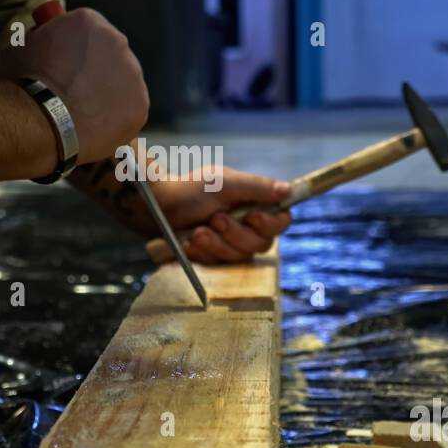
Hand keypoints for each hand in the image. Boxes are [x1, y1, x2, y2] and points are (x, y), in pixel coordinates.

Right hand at [0, 8, 148, 164]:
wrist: (40, 121)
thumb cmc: (23, 83)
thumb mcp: (20, 47)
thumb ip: (39, 40)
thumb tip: (38, 43)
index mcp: (88, 21)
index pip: (87, 30)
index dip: (74, 47)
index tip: (64, 63)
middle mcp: (117, 42)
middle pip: (109, 54)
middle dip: (95, 68)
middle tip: (75, 89)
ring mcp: (132, 74)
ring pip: (122, 82)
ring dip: (107, 92)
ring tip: (83, 112)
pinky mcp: (140, 105)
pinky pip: (129, 109)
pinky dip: (116, 117)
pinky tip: (96, 126)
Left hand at [151, 167, 293, 263]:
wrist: (158, 207)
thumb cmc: (191, 189)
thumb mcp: (224, 182)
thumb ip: (256, 187)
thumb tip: (289, 190)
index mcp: (255, 205)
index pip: (281, 221)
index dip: (271, 223)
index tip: (251, 215)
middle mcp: (248, 226)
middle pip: (262, 244)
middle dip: (236, 234)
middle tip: (215, 219)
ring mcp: (231, 244)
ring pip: (240, 256)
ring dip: (217, 244)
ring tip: (198, 231)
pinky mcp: (215, 257)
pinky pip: (218, 264)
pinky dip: (203, 253)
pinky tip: (190, 242)